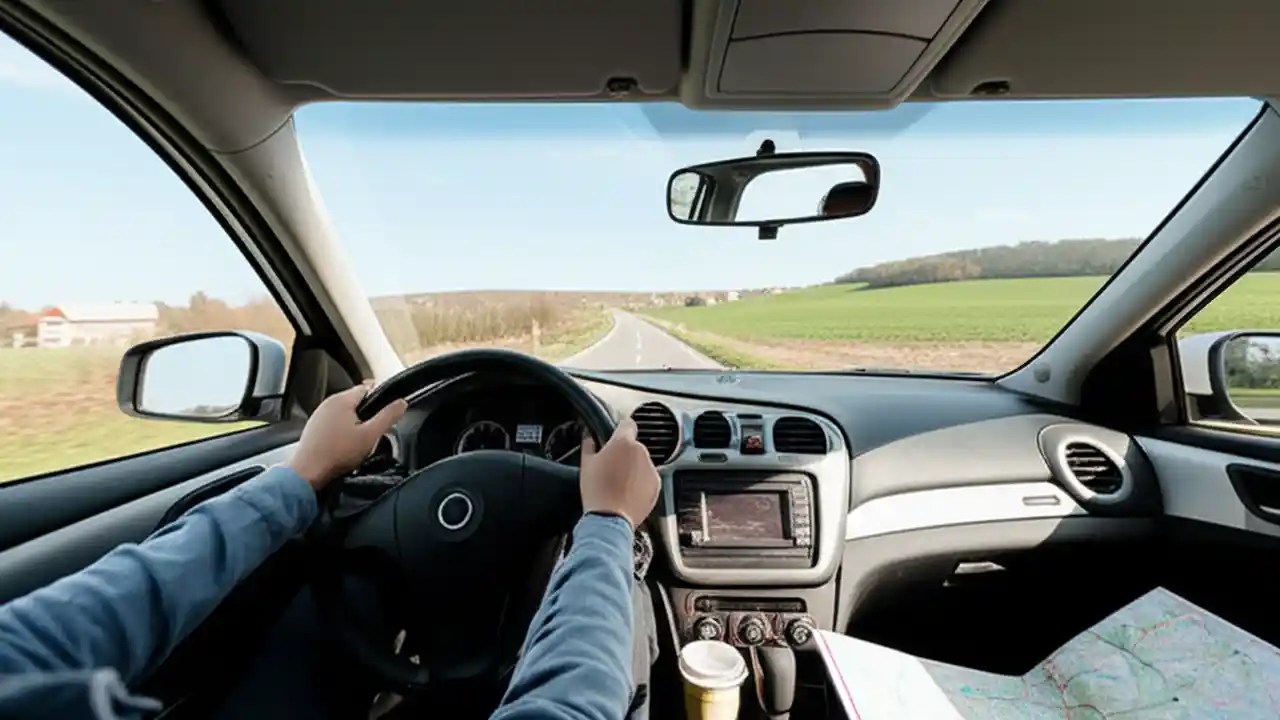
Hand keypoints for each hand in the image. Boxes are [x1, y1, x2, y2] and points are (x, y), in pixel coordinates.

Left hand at [288, 383, 407, 489]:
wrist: (308, 472)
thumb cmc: (339, 453)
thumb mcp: (370, 435)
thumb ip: (388, 417)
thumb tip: (402, 402)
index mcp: (342, 399)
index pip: (368, 388)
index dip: (380, 399)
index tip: (386, 415)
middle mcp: (328, 402)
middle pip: (356, 401)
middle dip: (367, 413)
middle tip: (373, 432)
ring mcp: (318, 415)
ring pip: (345, 413)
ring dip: (354, 423)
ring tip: (359, 441)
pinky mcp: (313, 427)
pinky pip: (334, 423)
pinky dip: (342, 430)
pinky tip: (344, 445)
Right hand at [579, 418, 660, 528]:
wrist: (610, 519)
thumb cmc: (596, 491)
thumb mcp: (586, 464)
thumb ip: (589, 444)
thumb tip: (589, 437)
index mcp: (623, 443)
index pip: (628, 424)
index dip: (621, 428)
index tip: (617, 434)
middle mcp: (641, 453)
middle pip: (634, 446)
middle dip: (625, 454)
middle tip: (611, 467)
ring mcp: (651, 469)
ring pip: (642, 463)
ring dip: (634, 468)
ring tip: (619, 484)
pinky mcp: (657, 485)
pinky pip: (648, 478)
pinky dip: (641, 483)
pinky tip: (627, 492)